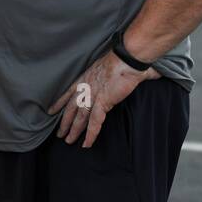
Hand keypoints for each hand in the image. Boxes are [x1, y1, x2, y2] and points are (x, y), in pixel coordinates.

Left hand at [46, 53, 161, 147]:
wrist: (128, 57)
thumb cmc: (126, 58)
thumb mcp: (115, 65)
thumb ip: (123, 72)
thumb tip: (150, 74)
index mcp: (86, 77)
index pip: (68, 92)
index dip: (59, 102)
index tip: (51, 111)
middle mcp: (86, 87)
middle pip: (71, 107)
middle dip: (65, 122)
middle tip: (59, 133)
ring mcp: (93, 95)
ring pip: (79, 117)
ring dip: (73, 130)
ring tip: (68, 141)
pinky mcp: (103, 102)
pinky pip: (95, 122)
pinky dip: (91, 134)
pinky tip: (86, 144)